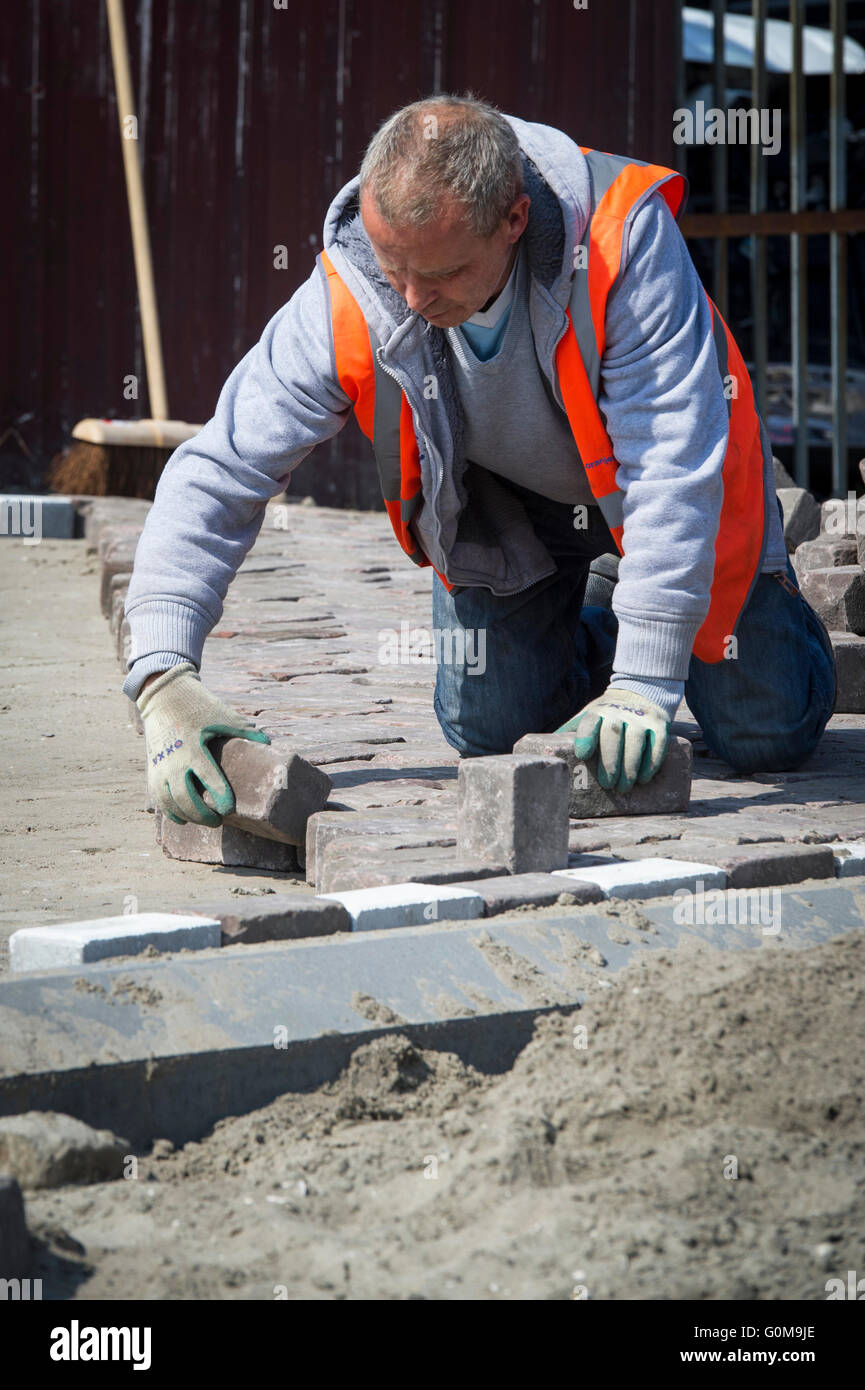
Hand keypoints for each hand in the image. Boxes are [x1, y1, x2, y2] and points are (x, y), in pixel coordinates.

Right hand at [137, 662, 269, 825]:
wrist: (163, 695)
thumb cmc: (196, 705)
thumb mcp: (222, 715)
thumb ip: (244, 731)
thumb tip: (268, 743)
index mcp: (194, 748)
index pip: (209, 779)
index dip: (220, 797)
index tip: (229, 809)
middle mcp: (174, 761)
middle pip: (186, 799)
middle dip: (203, 815)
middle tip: (219, 820)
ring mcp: (160, 767)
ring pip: (170, 803)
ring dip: (187, 816)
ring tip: (204, 820)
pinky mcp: (152, 769)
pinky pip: (158, 799)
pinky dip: (170, 811)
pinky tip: (183, 818)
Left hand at [556, 687, 670, 792]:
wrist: (641, 690)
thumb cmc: (608, 713)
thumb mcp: (589, 715)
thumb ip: (571, 731)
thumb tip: (546, 752)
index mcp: (597, 712)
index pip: (589, 722)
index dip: (586, 737)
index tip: (583, 754)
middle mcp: (619, 712)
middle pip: (613, 736)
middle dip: (610, 762)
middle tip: (608, 785)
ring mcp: (641, 717)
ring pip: (636, 742)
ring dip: (630, 767)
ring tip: (625, 786)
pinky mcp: (660, 723)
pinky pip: (657, 744)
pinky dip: (651, 763)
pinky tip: (644, 778)